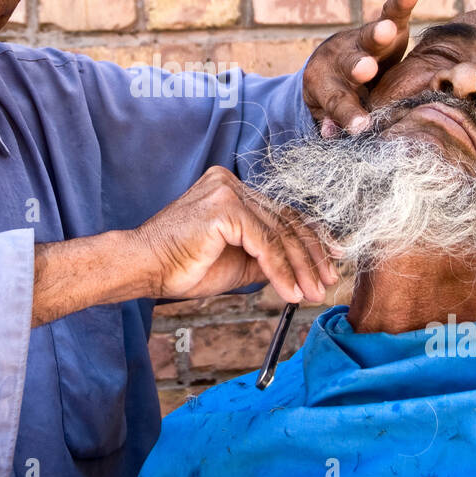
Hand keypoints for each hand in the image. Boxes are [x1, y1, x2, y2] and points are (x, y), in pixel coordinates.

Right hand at [132, 165, 338, 304]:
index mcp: (232, 190)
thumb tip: (300, 268)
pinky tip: (290, 291)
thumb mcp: (237, 262)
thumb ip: (266, 257)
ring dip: (300, 268)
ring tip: (312, 293)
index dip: (310, 239)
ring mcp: (228, 191)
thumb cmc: (182, 266)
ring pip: (279, 232)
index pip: (281, 213)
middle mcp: (232, 184)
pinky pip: (265, 242)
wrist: (144, 268)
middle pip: (285, 220)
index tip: (331, 261)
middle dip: (311, 255)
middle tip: (328, 281)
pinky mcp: (225, 207)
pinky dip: (281, 270)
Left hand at [302, 0, 419, 135]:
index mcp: (324, 84)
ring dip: (378, 33)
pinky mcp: (385, 25)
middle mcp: (341, 59)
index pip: (336, 100)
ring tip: (386, 30)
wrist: (335, 61)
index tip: (361, 127)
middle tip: (365, 70)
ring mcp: (362, 41)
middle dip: (358, 67)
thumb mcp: (327, 110)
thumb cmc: (335, 93)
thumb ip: (330, 120)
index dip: (348, 114)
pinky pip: (392, 12)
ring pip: (369, 37)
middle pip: (350, 64)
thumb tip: (332, 135)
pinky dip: (401, 0)